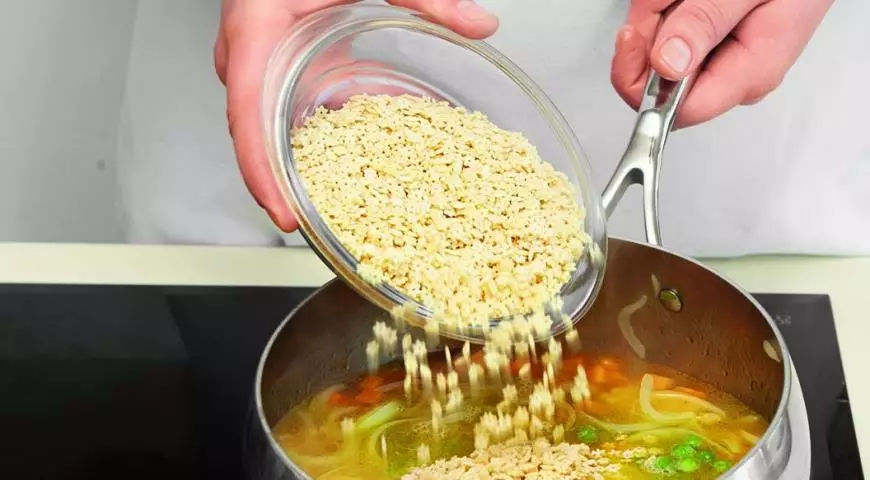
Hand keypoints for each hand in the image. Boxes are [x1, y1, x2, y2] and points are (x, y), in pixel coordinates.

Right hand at [215, 0, 497, 231]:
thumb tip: (480, 24)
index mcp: (255, 34)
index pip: (247, 115)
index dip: (261, 172)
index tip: (283, 214)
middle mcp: (247, 58)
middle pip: (257, 137)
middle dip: (287, 185)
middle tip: (325, 221)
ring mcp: (256, 65)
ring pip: (271, 131)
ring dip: (307, 163)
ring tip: (349, 197)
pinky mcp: (276, 66)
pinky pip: (288, 112)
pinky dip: (322, 133)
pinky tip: (363, 144)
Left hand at [611, 0, 832, 127]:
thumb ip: (707, 23)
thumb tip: (667, 65)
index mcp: (747, 75)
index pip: (676, 111)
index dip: (642, 82)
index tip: (630, 38)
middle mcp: (731, 76)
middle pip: (656, 75)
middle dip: (650, 27)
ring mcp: (718, 62)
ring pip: (655, 49)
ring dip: (659, 9)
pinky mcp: (708, 47)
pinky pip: (666, 32)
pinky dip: (666, 6)